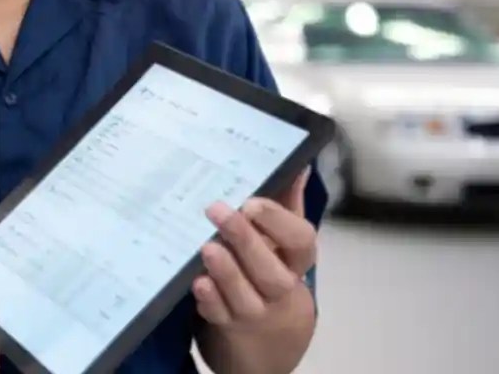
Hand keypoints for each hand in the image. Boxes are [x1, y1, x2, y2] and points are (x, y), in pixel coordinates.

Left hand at [193, 169, 316, 332]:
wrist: (268, 334)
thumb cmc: (270, 267)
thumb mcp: (282, 239)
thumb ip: (286, 204)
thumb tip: (297, 163)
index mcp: (295, 260)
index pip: (300, 241)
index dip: (278, 222)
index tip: (251, 202)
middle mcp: (280, 287)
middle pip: (271, 271)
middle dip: (245, 240)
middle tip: (216, 210)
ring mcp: (255, 310)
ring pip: (246, 297)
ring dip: (227, 272)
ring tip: (207, 246)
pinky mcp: (229, 325)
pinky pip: (220, 316)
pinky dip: (210, 301)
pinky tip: (197, 282)